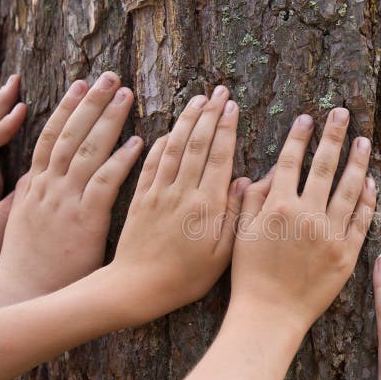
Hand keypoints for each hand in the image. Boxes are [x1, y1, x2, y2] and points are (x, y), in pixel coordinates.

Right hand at [0, 72, 141, 297]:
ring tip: (127, 94)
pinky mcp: (84, 218)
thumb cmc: (30, 262)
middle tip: (111, 76)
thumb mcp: (24, 219)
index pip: (52, 135)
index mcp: (37, 184)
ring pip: (88, 149)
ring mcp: (66, 200)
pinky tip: (140, 142)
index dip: (68, 108)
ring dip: (108, 119)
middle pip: (70, 133)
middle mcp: (50, 185)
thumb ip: (35, 193)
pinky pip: (105, 182)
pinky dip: (121, 160)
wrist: (23, 292)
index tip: (82, 84)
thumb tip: (40, 173)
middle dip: (91, 102)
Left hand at [112, 86, 248, 324]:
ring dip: (186, 120)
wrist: (136, 288)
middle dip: (209, 113)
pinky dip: (160, 143)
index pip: (218, 156)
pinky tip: (168, 130)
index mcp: (206, 205)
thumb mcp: (221, 255)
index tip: (232, 105)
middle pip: (197, 143)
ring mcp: (158, 192)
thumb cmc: (185, 278)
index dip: (226, 127)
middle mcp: (182, 192)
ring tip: (197, 99)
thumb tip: (244, 181)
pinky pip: (151, 163)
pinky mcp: (140, 198)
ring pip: (174, 146)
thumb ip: (235, 216)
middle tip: (219, 91)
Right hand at [229, 108, 375, 332]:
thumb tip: (266, 174)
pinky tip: (370, 183)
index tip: (307, 118)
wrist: (270, 314)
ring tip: (363, 141)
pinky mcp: (347, 253)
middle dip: (333, 136)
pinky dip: (367, 199)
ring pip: (348, 188)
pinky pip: (361, 220)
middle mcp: (307, 214)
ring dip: (357, 161)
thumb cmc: (249, 275)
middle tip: (342, 114)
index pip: (290, 161)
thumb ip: (253, 199)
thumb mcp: (241, 232)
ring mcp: (330, 233)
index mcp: (279, 206)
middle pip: (323, 166)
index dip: (299, 137)